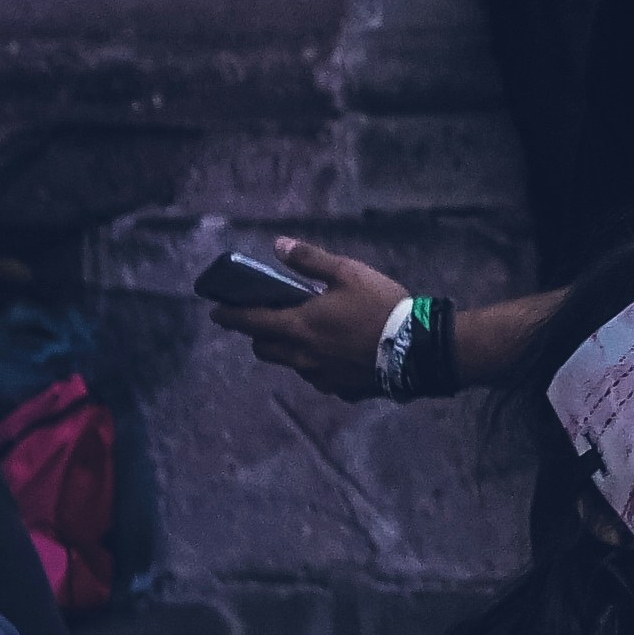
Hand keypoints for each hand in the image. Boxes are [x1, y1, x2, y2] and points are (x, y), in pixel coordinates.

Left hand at [229, 237, 406, 400]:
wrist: (416, 349)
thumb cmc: (380, 306)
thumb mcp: (347, 273)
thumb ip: (310, 261)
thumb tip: (278, 245)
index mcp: (298, 326)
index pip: (250, 322)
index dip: (230, 316)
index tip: (216, 313)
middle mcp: (302, 356)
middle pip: (265, 349)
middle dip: (259, 334)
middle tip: (267, 320)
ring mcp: (321, 377)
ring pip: (291, 364)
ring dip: (289, 350)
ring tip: (309, 335)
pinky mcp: (341, 390)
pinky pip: (319, 377)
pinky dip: (319, 364)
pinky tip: (338, 354)